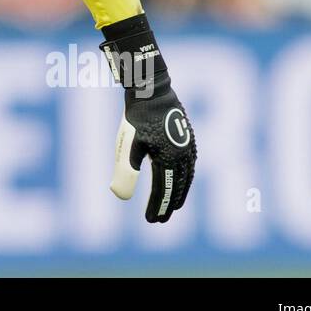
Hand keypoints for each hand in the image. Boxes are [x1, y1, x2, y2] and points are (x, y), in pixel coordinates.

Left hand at [99, 16, 196, 222]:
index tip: (151, 221)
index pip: (163, 191)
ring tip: (173, 206)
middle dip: (169, 205)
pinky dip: (186, 178)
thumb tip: (119, 196)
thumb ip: (125, 171)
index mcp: (169, 159)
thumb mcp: (127, 144)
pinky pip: (191, 165)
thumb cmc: (136, 116)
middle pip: (178, 187)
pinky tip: (181, 180)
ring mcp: (189, 147)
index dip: (157, 207)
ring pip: (187, 177)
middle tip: (161, 220)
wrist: (152, 88)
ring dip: (180, 193)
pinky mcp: (189, 138)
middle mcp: (183, 156)